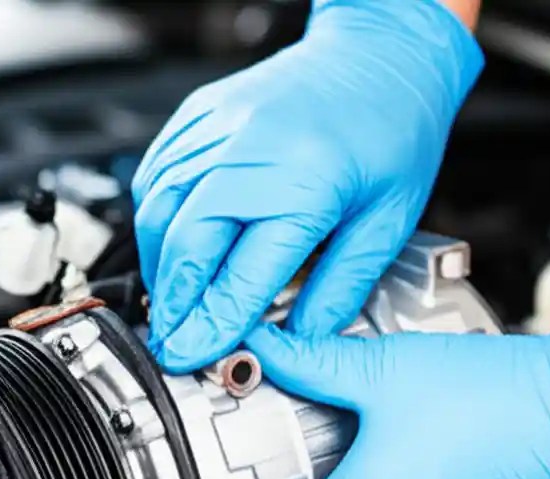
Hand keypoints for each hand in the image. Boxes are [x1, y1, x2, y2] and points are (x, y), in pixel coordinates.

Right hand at [131, 0, 483, 372]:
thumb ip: (341, 288)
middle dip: (172, 304)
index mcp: (303, 183)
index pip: (241, 276)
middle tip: (173, 340)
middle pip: (185, 245)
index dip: (211, 326)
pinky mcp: (203, 113)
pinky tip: (171, 244)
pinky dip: (155, 217)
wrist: (383, 53)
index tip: (192, 356)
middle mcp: (251, 152)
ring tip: (172, 300)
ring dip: (158, 264)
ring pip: (158, 209)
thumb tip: (302, 339)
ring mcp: (220, 127)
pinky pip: (157, 173)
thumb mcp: (387, 222)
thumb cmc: (394, 129)